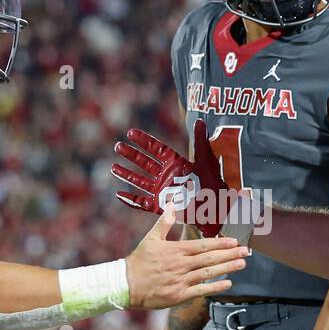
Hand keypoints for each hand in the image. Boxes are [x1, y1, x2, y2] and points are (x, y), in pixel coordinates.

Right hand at [112, 120, 226, 237]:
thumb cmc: (213, 185)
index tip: (130, 132)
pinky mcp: (161, 206)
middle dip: (131, 155)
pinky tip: (119, 195)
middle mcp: (166, 176)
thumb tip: (200, 120)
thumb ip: (201, 141)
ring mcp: (163, 191)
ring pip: (140, 181)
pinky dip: (130, 200)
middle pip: (144, 162)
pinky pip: (142, 203)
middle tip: (117, 146)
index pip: (156, 148)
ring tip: (113, 167)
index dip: (144, 140)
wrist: (216, 209)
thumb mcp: (206, 161)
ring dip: (127, 175)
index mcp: (176, 163)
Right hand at [125, 205, 246, 308]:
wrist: (125, 285)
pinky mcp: (179, 295)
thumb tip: (171, 204)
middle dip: (230, 254)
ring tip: (242, 264)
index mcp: (175, 250)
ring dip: (227, 268)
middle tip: (246, 251)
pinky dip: (215, 287)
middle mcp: (181, 265)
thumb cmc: (139, 261)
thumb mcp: (150, 239)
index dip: (220, 243)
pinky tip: (228, 283)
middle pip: (210, 258)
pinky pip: (201, 291)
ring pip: (208, 273)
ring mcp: (181, 281)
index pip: (202, 245)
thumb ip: (164, 222)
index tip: (234, 241)